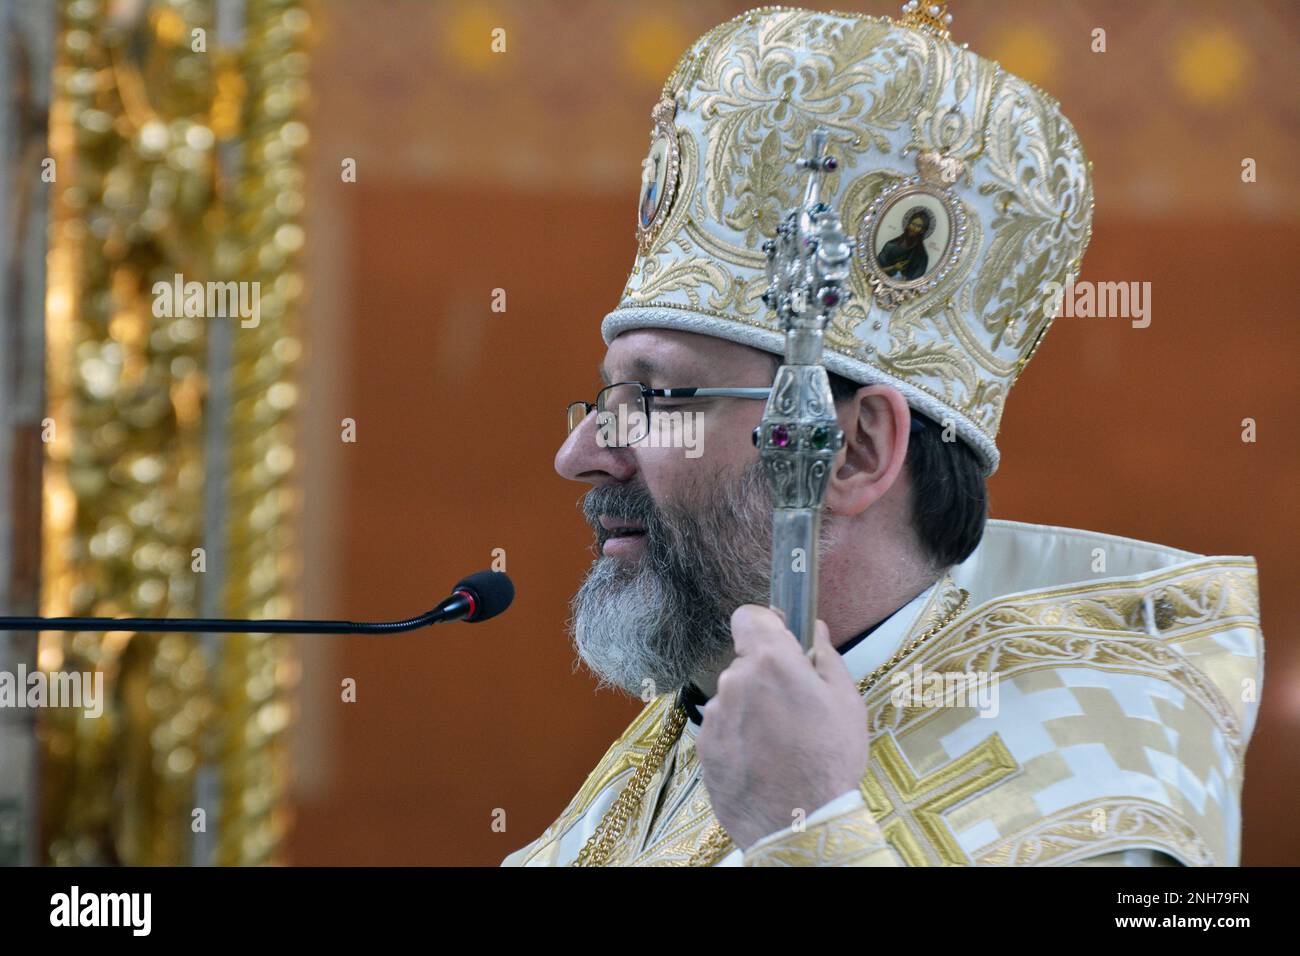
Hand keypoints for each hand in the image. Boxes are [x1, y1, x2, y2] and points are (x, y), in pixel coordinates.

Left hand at [695, 604, 869, 849]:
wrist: (799, 824)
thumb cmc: (830, 759)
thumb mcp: (846, 703)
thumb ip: (826, 658)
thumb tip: (815, 629)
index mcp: (771, 661)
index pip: (749, 616)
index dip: (765, 626)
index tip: (780, 642)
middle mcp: (734, 680)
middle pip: (746, 663)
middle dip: (765, 676)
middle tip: (793, 708)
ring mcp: (715, 715)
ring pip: (733, 697)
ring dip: (750, 708)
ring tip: (778, 743)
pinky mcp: (704, 746)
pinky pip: (722, 727)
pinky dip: (738, 737)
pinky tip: (761, 761)